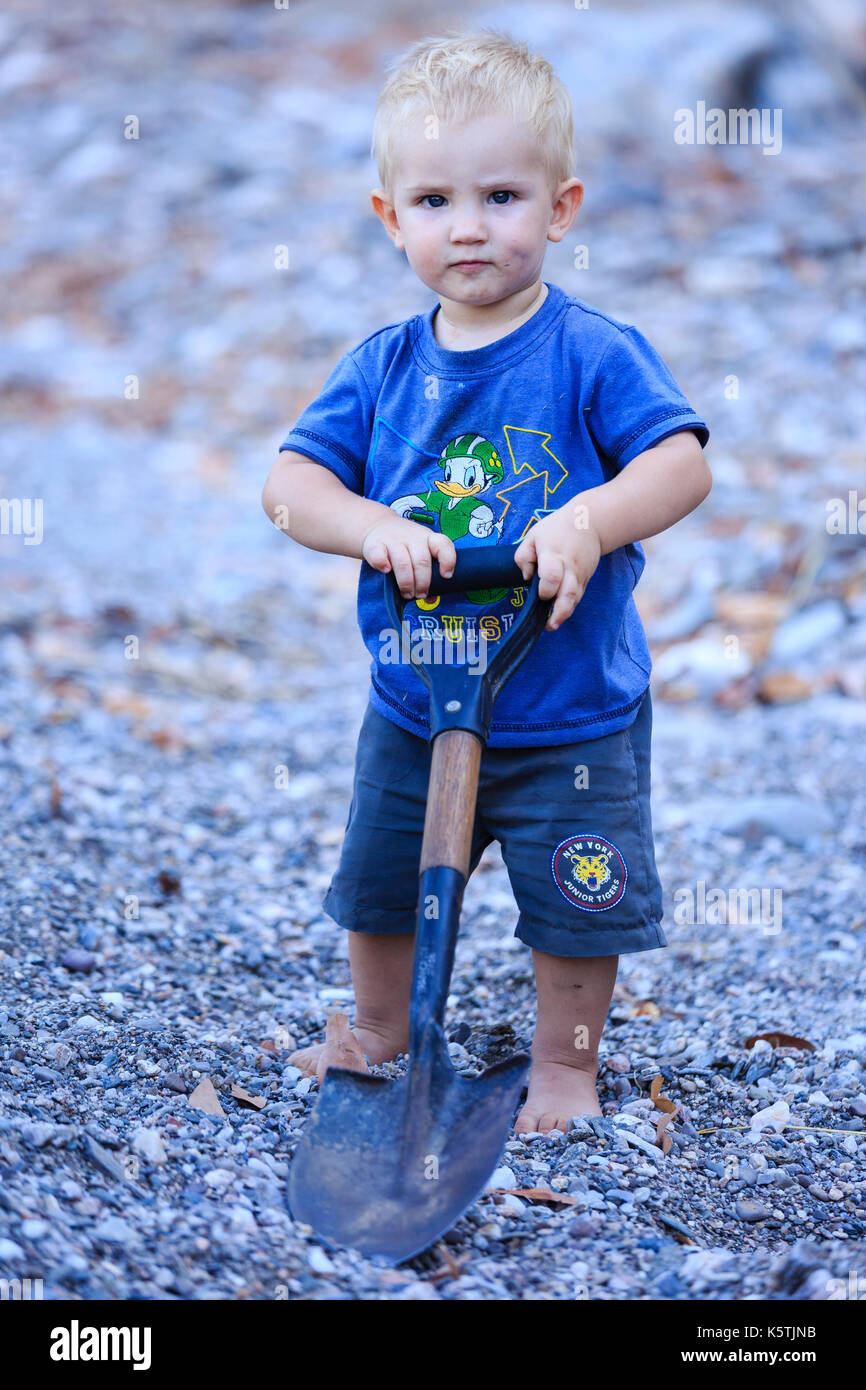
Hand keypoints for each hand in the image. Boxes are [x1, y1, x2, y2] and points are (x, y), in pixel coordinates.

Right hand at [361, 516, 456, 598]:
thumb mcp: (420, 554)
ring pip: (402, 562)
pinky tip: (386, 571)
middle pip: (422, 561)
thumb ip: (428, 575)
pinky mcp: (375, 544)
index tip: (446, 576)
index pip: (443, 545)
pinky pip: (379, 555)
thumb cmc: (405, 547)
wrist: (377, 525)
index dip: (448, 561)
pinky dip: (382, 564)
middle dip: (423, 583)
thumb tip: (431, 599)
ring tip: (407, 594)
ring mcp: (394, 540)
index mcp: (429, 539)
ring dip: (406, 582)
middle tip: (420, 594)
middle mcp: (413, 537)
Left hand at [513, 503, 601, 630]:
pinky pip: (577, 596)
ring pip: (575, 599)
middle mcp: (570, 568)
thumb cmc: (557, 529)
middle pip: (568, 594)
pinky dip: (569, 606)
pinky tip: (558, 613)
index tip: (538, 593)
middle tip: (547, 625)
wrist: (589, 522)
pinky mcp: (586, 580)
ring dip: (564, 614)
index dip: (544, 590)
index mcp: (554, 555)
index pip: (552, 577)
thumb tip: (526, 578)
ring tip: (551, 625)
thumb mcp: (533, 536)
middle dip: (558, 613)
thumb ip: (523, 557)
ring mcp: (581, 575)